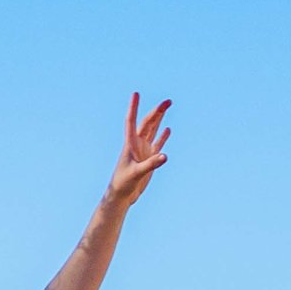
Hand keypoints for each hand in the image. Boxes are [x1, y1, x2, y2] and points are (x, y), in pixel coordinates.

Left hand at [106, 95, 171, 213]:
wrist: (122, 195)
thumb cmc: (123, 184)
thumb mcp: (137, 173)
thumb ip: (151, 164)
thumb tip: (164, 156)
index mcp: (130, 144)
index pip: (131, 121)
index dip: (133, 107)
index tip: (135, 94)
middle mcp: (136, 144)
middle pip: (147, 122)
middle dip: (157, 111)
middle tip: (168, 101)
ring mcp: (143, 150)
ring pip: (153, 129)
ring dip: (160, 118)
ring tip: (167, 106)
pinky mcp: (149, 158)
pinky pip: (157, 143)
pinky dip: (162, 136)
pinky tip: (167, 129)